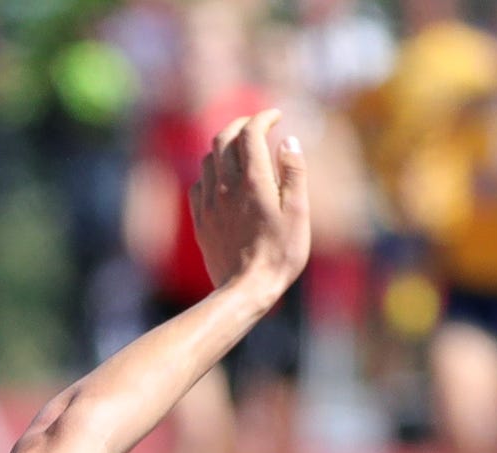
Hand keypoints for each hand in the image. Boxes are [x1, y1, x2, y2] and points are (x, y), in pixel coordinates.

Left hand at [189, 110, 310, 303]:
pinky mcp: (201, 222)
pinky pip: (198, 185)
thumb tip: (288, 140)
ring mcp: (210, 204)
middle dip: (241, 124)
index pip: (251, 131)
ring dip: (225, 147)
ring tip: (242, 151)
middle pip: (224, 138)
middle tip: (257, 125)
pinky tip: (223, 180)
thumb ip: (294, 172)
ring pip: (209, 159)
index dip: (264, 117)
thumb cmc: (279, 254)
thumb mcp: (298, 212)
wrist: (245, 291)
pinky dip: (211, 173)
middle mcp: (226, 186)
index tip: (276, 116)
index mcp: (253, 180)